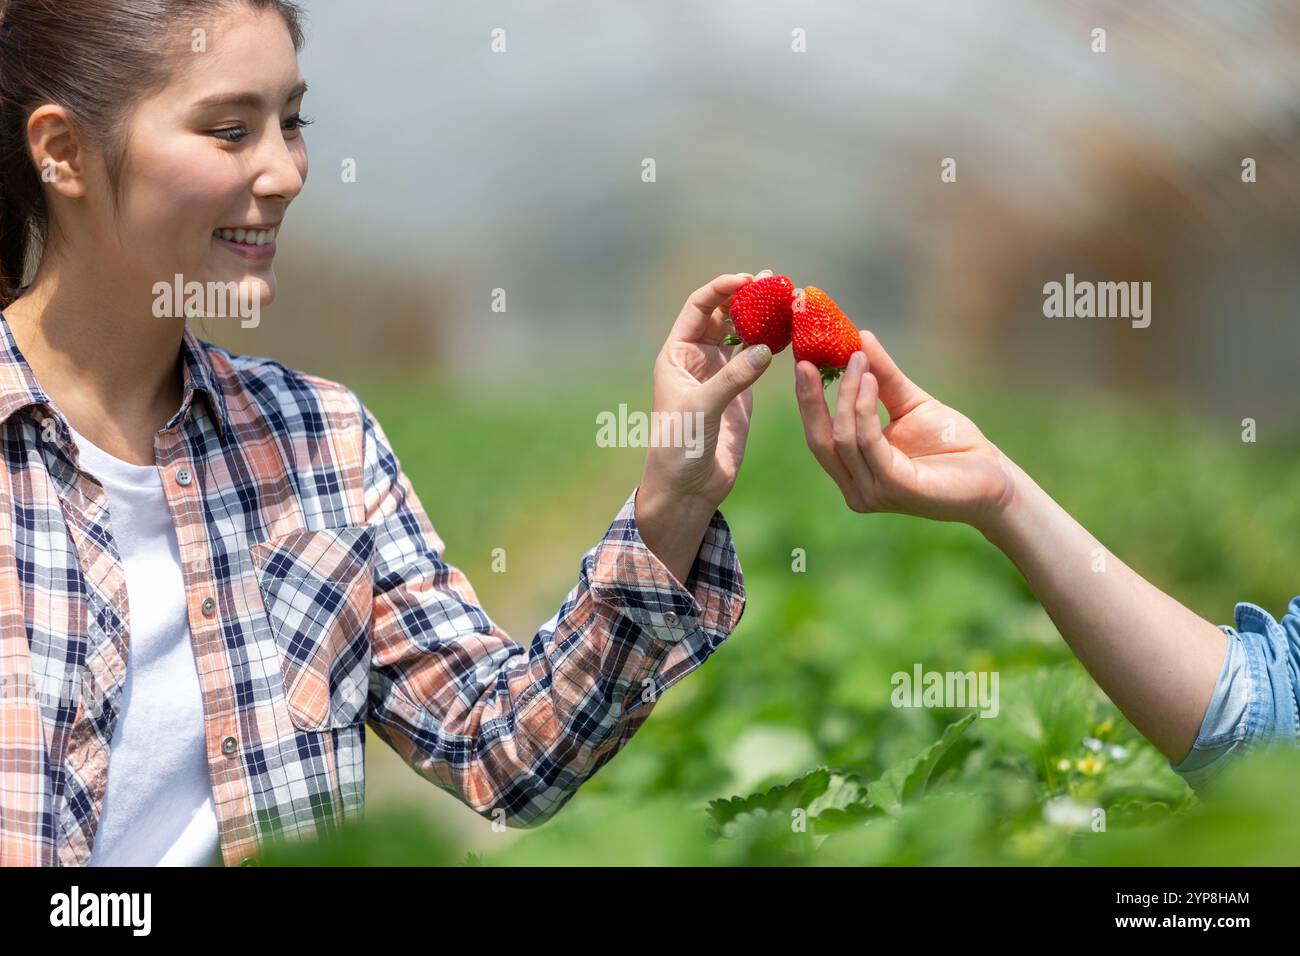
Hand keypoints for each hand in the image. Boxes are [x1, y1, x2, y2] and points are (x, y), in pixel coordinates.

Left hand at [638, 270, 775, 513]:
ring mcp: (722, 372)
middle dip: (748, 296)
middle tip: (776, 281)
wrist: (688, 486)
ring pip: (744, 333)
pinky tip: (791, 329)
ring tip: (789, 297)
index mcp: (677, 354)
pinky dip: (774, 341)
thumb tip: (766, 348)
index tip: (748, 281)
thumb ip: (732, 378)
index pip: (699, 308)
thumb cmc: (680, 446)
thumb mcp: (701, 408)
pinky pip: (759, 357)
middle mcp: (699, 358)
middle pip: (724, 314)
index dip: (722, 290)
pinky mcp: (741, 390)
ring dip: (764, 315)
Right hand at [794, 329, 1015, 530]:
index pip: (819, 435)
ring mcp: (872, 492)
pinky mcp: (893, 488)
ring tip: (857, 360)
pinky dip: (864, 410)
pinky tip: (869, 381)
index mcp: (854, 471)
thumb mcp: (909, 403)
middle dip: (810, 399)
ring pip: (843, 439)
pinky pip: (868, 443)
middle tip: (807, 360)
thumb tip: (859, 336)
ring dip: (846, 395)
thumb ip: (882, 377)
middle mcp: (856, 488)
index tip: (801, 361)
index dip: (807, 400)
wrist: (993, 478)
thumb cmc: (953, 445)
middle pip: (820, 440)